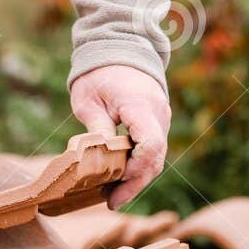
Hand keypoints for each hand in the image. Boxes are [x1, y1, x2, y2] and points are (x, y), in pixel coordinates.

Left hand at [70, 65, 170, 208]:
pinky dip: (139, 164)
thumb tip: (97, 162)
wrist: (118, 47)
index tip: (115, 184)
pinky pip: (153, 148)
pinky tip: (120, 178)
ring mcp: (161, 116)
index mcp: (139, 105)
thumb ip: (97, 129)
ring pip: (156, 156)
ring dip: (137, 177)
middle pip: (156, 157)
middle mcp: (157, 113)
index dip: (135, 170)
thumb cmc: (98, 73)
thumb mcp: (88, 100)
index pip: (150, 145)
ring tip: (113, 196)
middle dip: (135, 183)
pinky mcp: (157, 120)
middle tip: (111, 202)